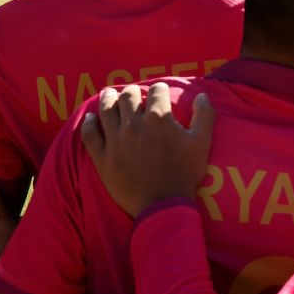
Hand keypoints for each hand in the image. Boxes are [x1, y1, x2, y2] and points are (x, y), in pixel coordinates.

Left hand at [80, 83, 214, 217]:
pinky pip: (89, 134)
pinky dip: (89, 123)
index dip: (160, 89)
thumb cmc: (184, 174)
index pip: (157, 91)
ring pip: (106, 110)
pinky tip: (90, 118)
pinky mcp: (102, 156)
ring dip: (108, 99)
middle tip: (134, 93)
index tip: (160, 90)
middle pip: (128, 97)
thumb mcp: (201, 143)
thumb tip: (201, 95)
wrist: (162, 204)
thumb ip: (204, 115)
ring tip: (109, 94)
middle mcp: (134, 124)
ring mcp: (115, 140)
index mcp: (158, 118)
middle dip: (133, 91)